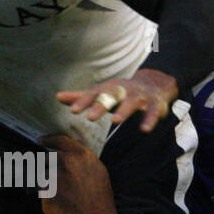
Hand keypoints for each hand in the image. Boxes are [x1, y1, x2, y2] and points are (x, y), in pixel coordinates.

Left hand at [39, 134, 119, 213]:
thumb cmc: (98, 197)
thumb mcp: (98, 171)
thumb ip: (81, 159)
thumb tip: (66, 153)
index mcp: (80, 155)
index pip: (59, 140)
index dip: (48, 140)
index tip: (40, 140)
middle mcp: (66, 162)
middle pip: (46, 157)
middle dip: (45, 164)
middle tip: (49, 175)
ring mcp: (54, 175)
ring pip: (41, 172)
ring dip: (43, 179)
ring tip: (57, 191)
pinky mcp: (45, 190)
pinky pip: (39, 188)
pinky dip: (44, 193)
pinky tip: (56, 200)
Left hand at [57, 68, 178, 132]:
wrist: (155, 83)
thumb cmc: (122, 92)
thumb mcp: (102, 92)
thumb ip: (82, 96)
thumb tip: (57, 97)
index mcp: (109, 88)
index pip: (94, 94)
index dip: (84, 101)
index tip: (73, 110)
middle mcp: (124, 90)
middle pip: (111, 97)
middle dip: (102, 106)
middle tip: (91, 117)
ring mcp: (139, 97)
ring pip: (131, 103)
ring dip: (124, 110)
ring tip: (115, 120)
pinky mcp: (154, 104)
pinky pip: (152, 112)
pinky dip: (149, 120)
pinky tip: (144, 130)